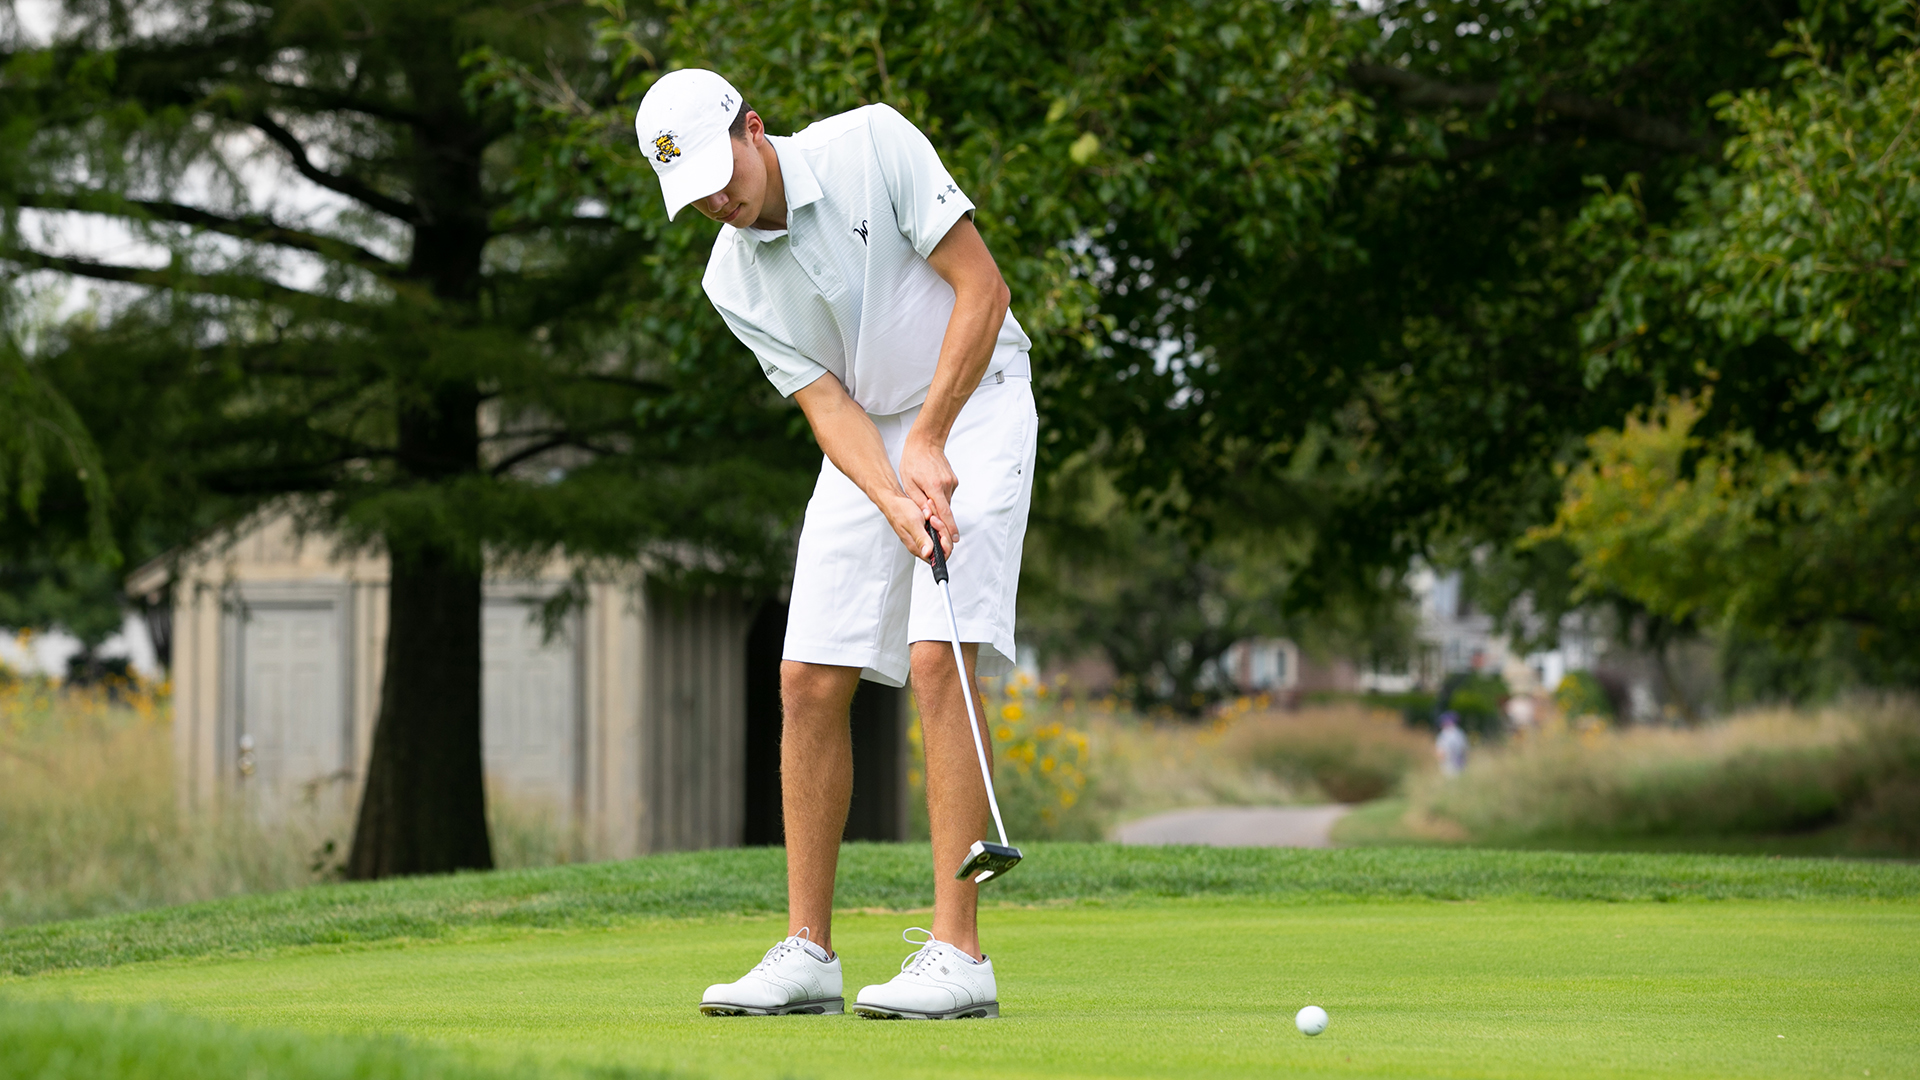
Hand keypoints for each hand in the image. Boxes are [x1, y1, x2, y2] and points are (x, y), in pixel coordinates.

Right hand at [878, 491, 938, 560]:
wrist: (894, 501)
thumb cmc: (899, 511)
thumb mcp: (912, 523)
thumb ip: (921, 539)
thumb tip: (927, 553)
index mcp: (917, 547)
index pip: (938, 557)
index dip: (945, 546)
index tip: (943, 534)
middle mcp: (921, 544)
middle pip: (943, 545)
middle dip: (943, 531)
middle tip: (934, 520)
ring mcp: (924, 537)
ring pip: (942, 535)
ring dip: (940, 523)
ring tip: (931, 515)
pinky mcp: (925, 530)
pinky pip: (938, 528)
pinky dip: (938, 520)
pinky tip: (931, 514)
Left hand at [898, 434, 958, 556]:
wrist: (925, 442)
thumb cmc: (914, 461)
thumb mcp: (909, 484)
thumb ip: (919, 502)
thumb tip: (928, 518)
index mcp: (935, 487)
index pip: (945, 512)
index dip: (950, 527)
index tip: (954, 539)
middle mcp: (947, 485)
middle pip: (946, 510)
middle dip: (939, 518)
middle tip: (930, 521)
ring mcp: (952, 482)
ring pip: (946, 503)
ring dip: (937, 506)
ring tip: (925, 497)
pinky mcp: (953, 481)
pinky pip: (946, 495)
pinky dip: (939, 497)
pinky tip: (930, 489)